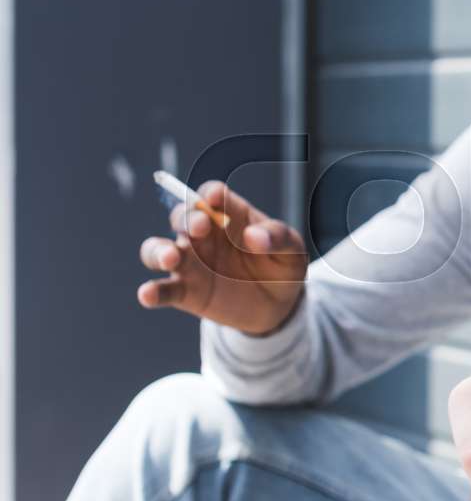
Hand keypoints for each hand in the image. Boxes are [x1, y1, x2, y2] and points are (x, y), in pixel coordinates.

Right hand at [136, 180, 307, 334]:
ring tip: (171, 259)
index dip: (210, 194)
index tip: (215, 199)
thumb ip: (277, 237)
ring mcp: (190, 263)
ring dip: (159, 251)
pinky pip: (163, 290)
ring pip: (158, 250)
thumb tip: (254, 236)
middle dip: (186, 218)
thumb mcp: (292, 249)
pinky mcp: (185, 292)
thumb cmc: (281, 265)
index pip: (212, 195)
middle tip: (200, 226)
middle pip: (182, 216)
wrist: (278, 305)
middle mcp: (203, 234)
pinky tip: (147, 294)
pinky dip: (152, 291)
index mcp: (229, 214)